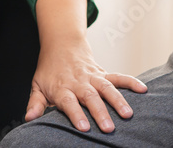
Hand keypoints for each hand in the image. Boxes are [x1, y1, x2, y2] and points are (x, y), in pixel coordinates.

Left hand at [25, 36, 146, 132]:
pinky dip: (131, 82)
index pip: (69, 103)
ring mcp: (92, 76)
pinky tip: (143, 89)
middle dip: (100, 112)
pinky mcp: (103, 73)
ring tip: (128, 114)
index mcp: (62, 88)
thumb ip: (35, 103)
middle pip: (90, 97)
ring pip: (106, 87)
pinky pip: (118, 76)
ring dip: (118, 100)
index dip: (76, 114)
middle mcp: (79, 82)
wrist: (61, 44)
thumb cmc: (49, 70)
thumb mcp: (37, 85)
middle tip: (108, 128)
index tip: (84, 128)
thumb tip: (29, 118)